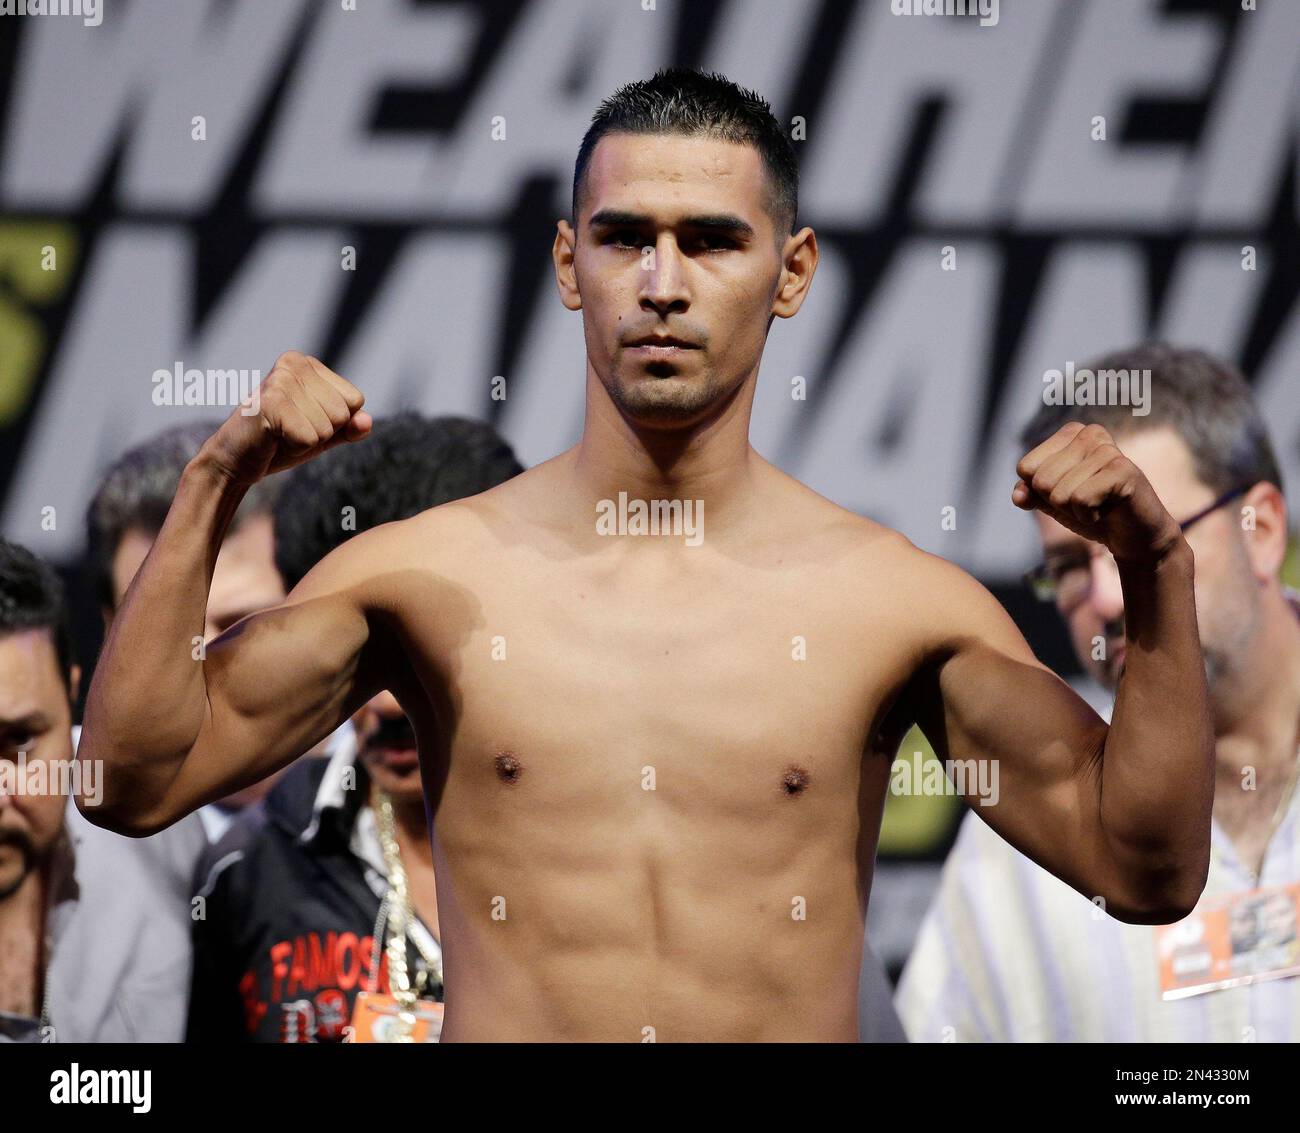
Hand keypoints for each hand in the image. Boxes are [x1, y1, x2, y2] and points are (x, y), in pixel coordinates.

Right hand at [200, 352, 370, 485]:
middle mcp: (294, 364)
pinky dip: (293, 448)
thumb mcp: (322, 434)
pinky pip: (310, 439)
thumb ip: (349, 428)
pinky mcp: (271, 403)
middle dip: (320, 433)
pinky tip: (271, 439)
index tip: (302, 421)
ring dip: (305, 442)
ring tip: (278, 434)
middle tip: (287, 431)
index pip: (355, 400)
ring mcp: (281, 381)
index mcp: (308, 364)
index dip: (334, 423)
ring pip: (328, 427)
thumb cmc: (279, 443)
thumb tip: (367, 421)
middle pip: (343, 414)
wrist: (235, 461)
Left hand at [1012, 422, 1182, 563]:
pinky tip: (1108, 510)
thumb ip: (1030, 494)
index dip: (1041, 492)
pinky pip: (1080, 500)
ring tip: (1099, 504)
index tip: (1070, 492)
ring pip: (1059, 493)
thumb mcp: (1052, 502)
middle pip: (1041, 480)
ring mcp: (1108, 450)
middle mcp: (1089, 434)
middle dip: (1059, 502)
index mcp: (1070, 433)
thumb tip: (1018, 495)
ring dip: (1076, 511)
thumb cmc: (1091, 511)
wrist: (1133, 535)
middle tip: (1087, 501)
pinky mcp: (1123, 470)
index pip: (1025, 468)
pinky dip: (1089, 515)